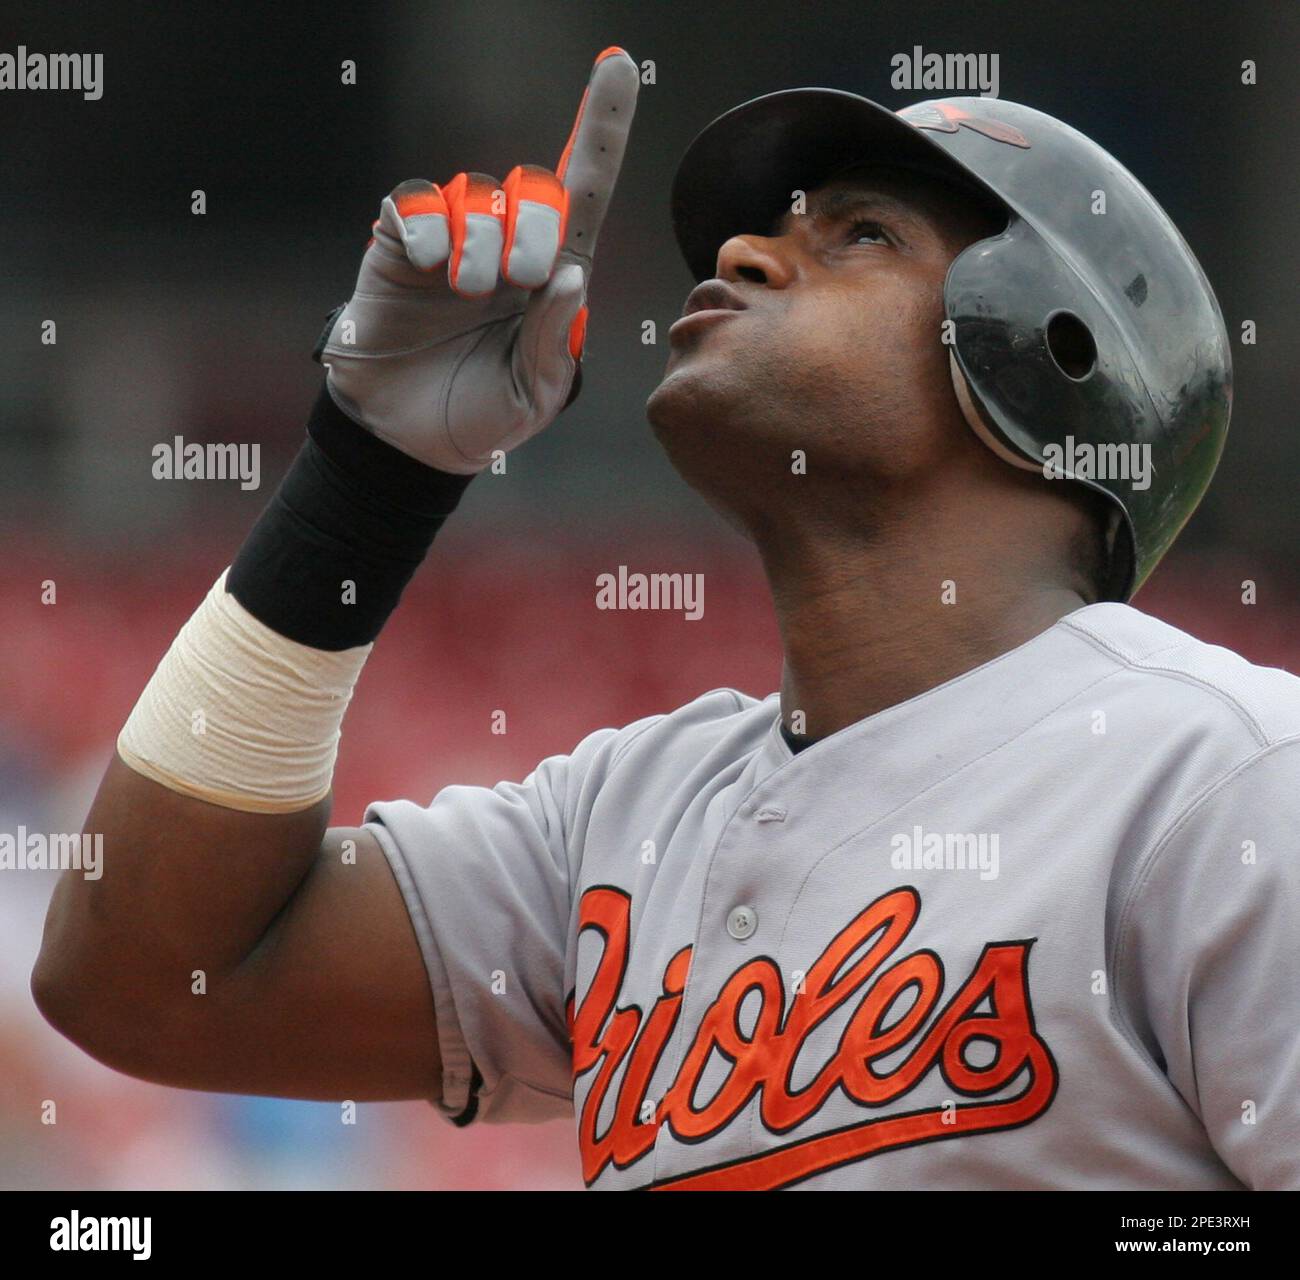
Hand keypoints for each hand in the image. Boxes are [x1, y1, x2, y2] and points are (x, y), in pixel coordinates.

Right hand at [319, 47, 638, 472]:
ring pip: (479, 190)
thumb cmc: (481, 418)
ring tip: (467, 292)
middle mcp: (506, 248)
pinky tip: (430, 267)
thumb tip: (570, 272)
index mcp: (550, 278)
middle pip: (537, 185)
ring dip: (483, 240)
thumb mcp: (536, 397)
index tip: (621, 64)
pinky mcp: (400, 244)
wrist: (406, 442)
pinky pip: (417, 200)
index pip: (584, 192)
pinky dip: (429, 227)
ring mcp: (451, 242)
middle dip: (537, 225)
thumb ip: (555, 341)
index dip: (602, 128)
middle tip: (520, 281)